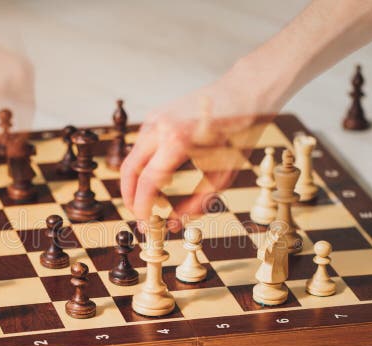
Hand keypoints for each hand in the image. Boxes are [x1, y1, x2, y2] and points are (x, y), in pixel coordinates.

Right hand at [120, 60, 281, 230]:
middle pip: (129, 171)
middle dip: (130, 198)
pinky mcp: (155, 114)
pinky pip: (141, 146)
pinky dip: (145, 166)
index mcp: (177, 141)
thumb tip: (173, 224)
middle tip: (141, 217)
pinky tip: (163, 178)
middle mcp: (160, 127)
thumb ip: (197, 203)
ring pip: (132, 158)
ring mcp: (154, 118)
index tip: (147, 225)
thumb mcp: (224, 175)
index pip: (147, 183)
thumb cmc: (238, 135)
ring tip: (157, 201)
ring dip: (137, 183)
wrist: (242, 94)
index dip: (143, 208)